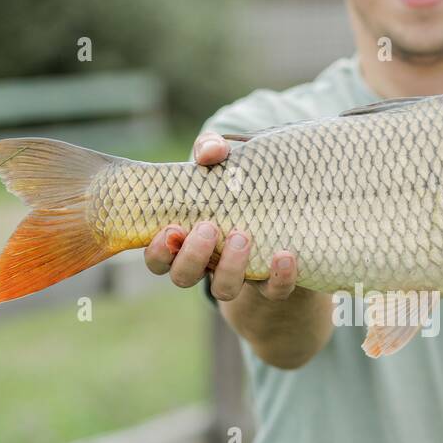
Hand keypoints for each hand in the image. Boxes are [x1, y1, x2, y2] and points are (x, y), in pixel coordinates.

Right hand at [144, 131, 301, 301]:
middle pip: (183, 278)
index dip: (159, 251)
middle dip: (192, 257)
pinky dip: (279, 278)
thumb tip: (211, 152)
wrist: (278, 202)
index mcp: (182, 240)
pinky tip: (285, 256)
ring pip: (224, 290)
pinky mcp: (269, 281)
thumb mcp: (219, 160)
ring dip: (230, 268)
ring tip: (241, 236)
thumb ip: (210, 149)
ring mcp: (236, 276)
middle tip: (207, 228)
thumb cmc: (233, 181)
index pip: (158, 259)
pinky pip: (272, 292)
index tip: (171, 229)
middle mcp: (204, 264)